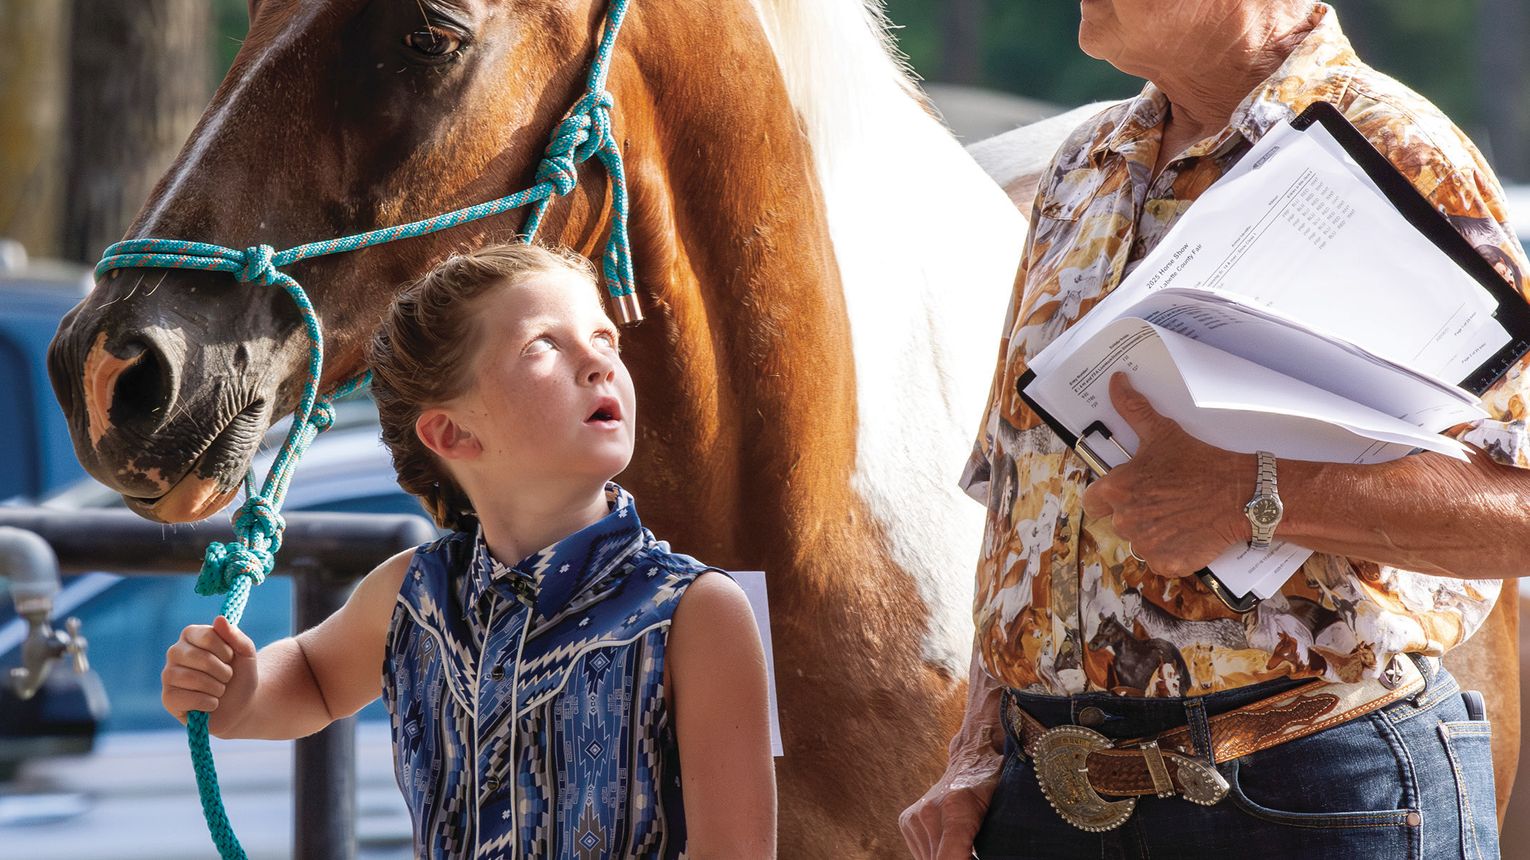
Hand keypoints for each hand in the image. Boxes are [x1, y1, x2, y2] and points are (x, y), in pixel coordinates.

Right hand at [161, 615, 258, 733]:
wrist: (242, 705)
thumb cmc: (241, 675)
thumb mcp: (246, 653)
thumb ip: (236, 636)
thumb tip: (219, 619)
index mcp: (191, 635)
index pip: (208, 636)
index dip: (226, 651)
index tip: (231, 658)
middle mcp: (175, 652)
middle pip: (201, 658)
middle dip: (223, 672)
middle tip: (227, 677)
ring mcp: (168, 675)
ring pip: (191, 678)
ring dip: (217, 688)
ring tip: (220, 690)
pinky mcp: (168, 698)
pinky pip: (186, 699)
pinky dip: (208, 703)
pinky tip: (211, 703)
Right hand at [899, 737, 1003, 859]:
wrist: (972, 760)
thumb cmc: (993, 787)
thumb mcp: (1001, 813)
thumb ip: (992, 844)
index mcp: (956, 808)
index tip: (973, 859)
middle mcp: (929, 811)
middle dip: (957, 859)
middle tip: (973, 853)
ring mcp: (915, 815)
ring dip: (947, 858)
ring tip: (964, 849)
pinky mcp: (907, 820)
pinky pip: (922, 853)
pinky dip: (937, 854)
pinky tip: (950, 845)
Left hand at [1082, 373, 1253, 576]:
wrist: (1241, 494)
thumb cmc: (1199, 462)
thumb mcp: (1162, 432)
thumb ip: (1133, 409)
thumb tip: (1115, 381)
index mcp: (1117, 489)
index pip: (1092, 502)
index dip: (1106, 499)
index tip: (1126, 494)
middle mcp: (1125, 520)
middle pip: (1118, 523)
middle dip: (1137, 515)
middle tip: (1164, 502)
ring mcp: (1145, 545)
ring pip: (1140, 543)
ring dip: (1154, 534)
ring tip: (1179, 517)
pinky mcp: (1166, 563)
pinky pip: (1161, 561)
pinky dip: (1173, 553)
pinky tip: (1189, 535)